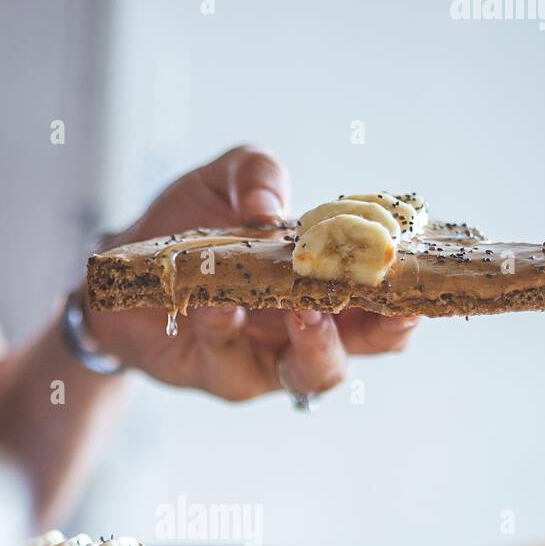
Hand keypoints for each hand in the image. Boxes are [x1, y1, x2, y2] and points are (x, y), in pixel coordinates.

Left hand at [87, 145, 420, 401]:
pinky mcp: (224, 374)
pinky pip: (233, 355)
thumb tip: (271, 204)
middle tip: (377, 298)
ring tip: (302, 307)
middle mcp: (311, 327)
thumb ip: (255, 171)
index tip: (420, 266)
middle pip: (372, 345)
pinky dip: (228, 324)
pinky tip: (217, 301)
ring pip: (316, 372)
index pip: (389, 294)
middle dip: (384, 328)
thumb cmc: (191, 228)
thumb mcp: (224, 181)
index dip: (413, 288)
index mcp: (330, 280)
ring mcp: (271, 358)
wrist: (124, 268)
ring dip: (318, 342)